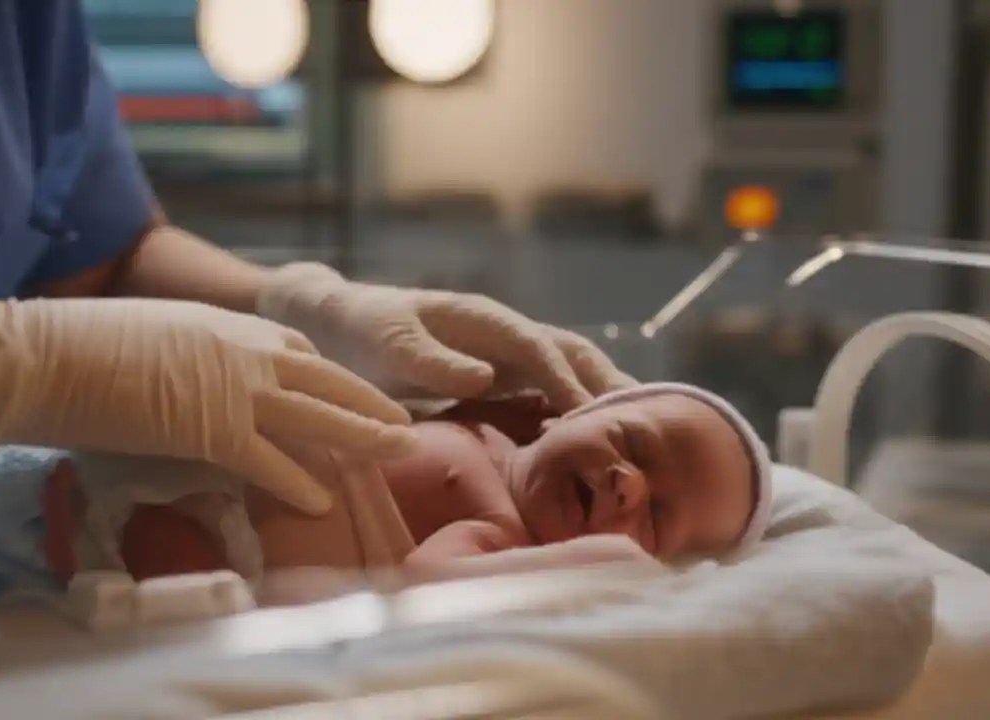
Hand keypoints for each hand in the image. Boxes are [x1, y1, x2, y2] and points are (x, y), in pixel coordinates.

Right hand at [0, 298, 415, 514]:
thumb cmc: (78, 346)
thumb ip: (187, 355)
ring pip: (317, 413)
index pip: (296, 349)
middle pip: (324, 376)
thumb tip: (187, 378)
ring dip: (363, 435)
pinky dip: (300, 481)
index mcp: (225, 324)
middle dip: (369, 401)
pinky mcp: (212, 427)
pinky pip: (270, 459)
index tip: (355, 392)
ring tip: (401, 452)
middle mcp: (242, 350)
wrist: (44, 354)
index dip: (331, 375)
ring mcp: (232, 387)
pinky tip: (324, 501)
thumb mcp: (150, 335)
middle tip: (406, 422)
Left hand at [257, 264, 636, 411]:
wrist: (339, 327)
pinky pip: (548, 392)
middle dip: (608, 381)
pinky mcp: (500, 377)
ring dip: (602, 394)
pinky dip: (576, 411)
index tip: (593, 414)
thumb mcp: (389, 345)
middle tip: (650, 421)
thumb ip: (433, 361)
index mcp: (483, 319)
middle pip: (571, 352)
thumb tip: (484, 376)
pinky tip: (595, 441)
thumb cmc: (363, 333)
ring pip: (569, 370)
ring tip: (644, 430)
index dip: (567, 379)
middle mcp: (503, 334)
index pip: (539, 347)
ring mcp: (505, 354)